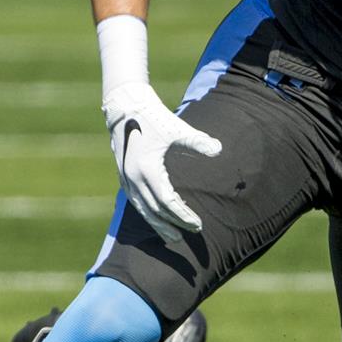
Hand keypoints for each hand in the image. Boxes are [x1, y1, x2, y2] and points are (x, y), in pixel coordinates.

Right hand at [102, 81, 221, 244]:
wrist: (124, 104)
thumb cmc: (153, 116)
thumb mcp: (176, 128)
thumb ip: (197, 141)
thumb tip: (219, 149)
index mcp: (147, 169)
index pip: (168, 202)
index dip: (183, 215)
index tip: (197, 224)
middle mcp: (133, 177)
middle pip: (154, 210)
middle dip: (172, 224)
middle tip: (189, 234)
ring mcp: (125, 178)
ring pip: (142, 209)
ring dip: (157, 223)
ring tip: (172, 236)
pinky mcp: (123, 174)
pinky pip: (135, 201)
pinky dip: (147, 212)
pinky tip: (156, 217)